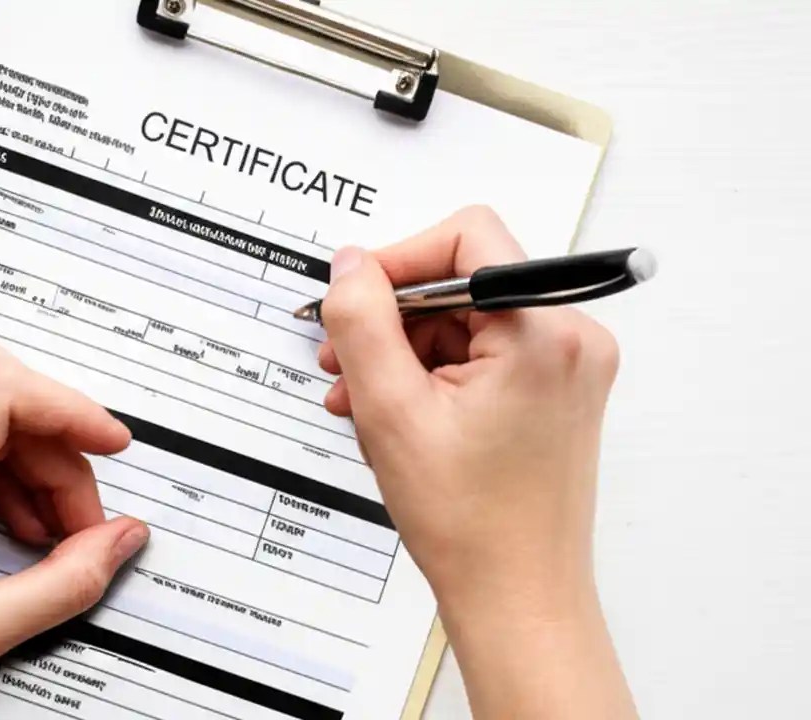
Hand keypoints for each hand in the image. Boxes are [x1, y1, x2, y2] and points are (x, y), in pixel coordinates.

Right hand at [318, 207, 634, 718]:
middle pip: (461, 283)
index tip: (355, 297)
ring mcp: (566, 368)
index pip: (466, 237)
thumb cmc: (473, 524)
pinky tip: (392, 412)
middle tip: (343, 358)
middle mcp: (571, 340)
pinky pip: (479, 355)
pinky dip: (429, 375)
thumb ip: (361, 322)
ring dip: (402, 353)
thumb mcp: (391, 410)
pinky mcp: (553, 391)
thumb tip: (349, 267)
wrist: (516, 596)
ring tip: (360, 398)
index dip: (398, 261)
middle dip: (391, 320)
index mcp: (545, 334)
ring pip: (463, 323)